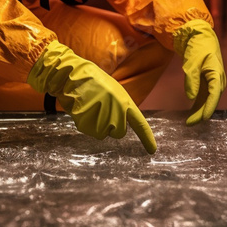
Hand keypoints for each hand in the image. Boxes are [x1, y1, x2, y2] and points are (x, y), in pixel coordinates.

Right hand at [28, 41, 155, 152]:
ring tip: (90, 106)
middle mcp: (118, 112)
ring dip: (95, 124)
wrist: (73, 76)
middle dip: (110, 126)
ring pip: (102, 134)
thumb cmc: (93, 82)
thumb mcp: (113, 91)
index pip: (140, 124)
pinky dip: (85, 123)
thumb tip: (120, 124)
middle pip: (118, 133)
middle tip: (100, 109)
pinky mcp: (90, 123)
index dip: (147, 138)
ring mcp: (103, 118)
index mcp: (126, 103)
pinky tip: (82, 109)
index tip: (152, 150)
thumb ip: (120, 107)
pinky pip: (89, 130)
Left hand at [173, 19, 225, 124]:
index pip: (214, 94)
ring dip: (199, 111)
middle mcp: (218, 80)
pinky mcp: (207, 82)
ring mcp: (213, 81)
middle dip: (202, 113)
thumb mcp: (192, 62)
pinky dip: (198, 105)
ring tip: (189, 122)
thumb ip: (191, 79)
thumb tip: (191, 97)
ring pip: (207, 100)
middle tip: (190, 123)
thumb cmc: (197, 47)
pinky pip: (204, 96)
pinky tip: (191, 113)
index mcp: (217, 73)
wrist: (200, 36)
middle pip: (211, 100)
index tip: (204, 118)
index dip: (209, 107)